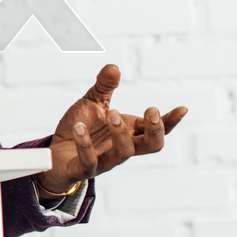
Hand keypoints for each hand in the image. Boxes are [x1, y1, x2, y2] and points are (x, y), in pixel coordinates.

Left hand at [40, 63, 187, 193]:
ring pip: (124, 153)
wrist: (53, 153)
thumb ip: (104, 87)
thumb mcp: (92, 103)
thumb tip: (114, 67)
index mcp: (129, 132)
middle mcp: (121, 147)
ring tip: (110, 113)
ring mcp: (104, 160)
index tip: (183, 108)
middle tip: (149, 110)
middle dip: (155, 129)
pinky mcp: (83, 170)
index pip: (157, 130)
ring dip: (121, 133)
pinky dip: (85, 144)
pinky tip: (79, 127)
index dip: (170, 121)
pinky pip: (89, 161)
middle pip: (152, 146)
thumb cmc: (80, 128)